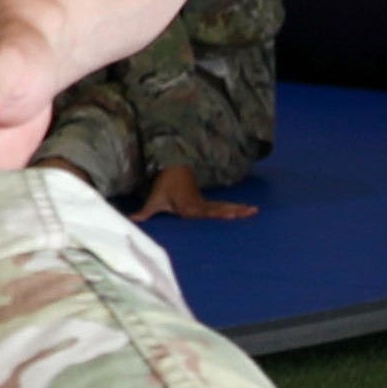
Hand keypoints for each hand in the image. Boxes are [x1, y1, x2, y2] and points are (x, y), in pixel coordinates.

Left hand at [139, 164, 257, 222]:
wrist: (173, 167)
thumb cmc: (165, 184)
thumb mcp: (155, 198)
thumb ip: (145, 212)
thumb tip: (132, 220)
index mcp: (190, 207)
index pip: (207, 212)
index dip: (220, 214)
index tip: (232, 215)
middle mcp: (200, 206)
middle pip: (221, 209)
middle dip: (236, 211)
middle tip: (252, 211)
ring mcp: (204, 203)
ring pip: (224, 207)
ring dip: (239, 208)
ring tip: (254, 210)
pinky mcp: (206, 202)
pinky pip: (222, 207)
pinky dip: (234, 208)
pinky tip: (245, 210)